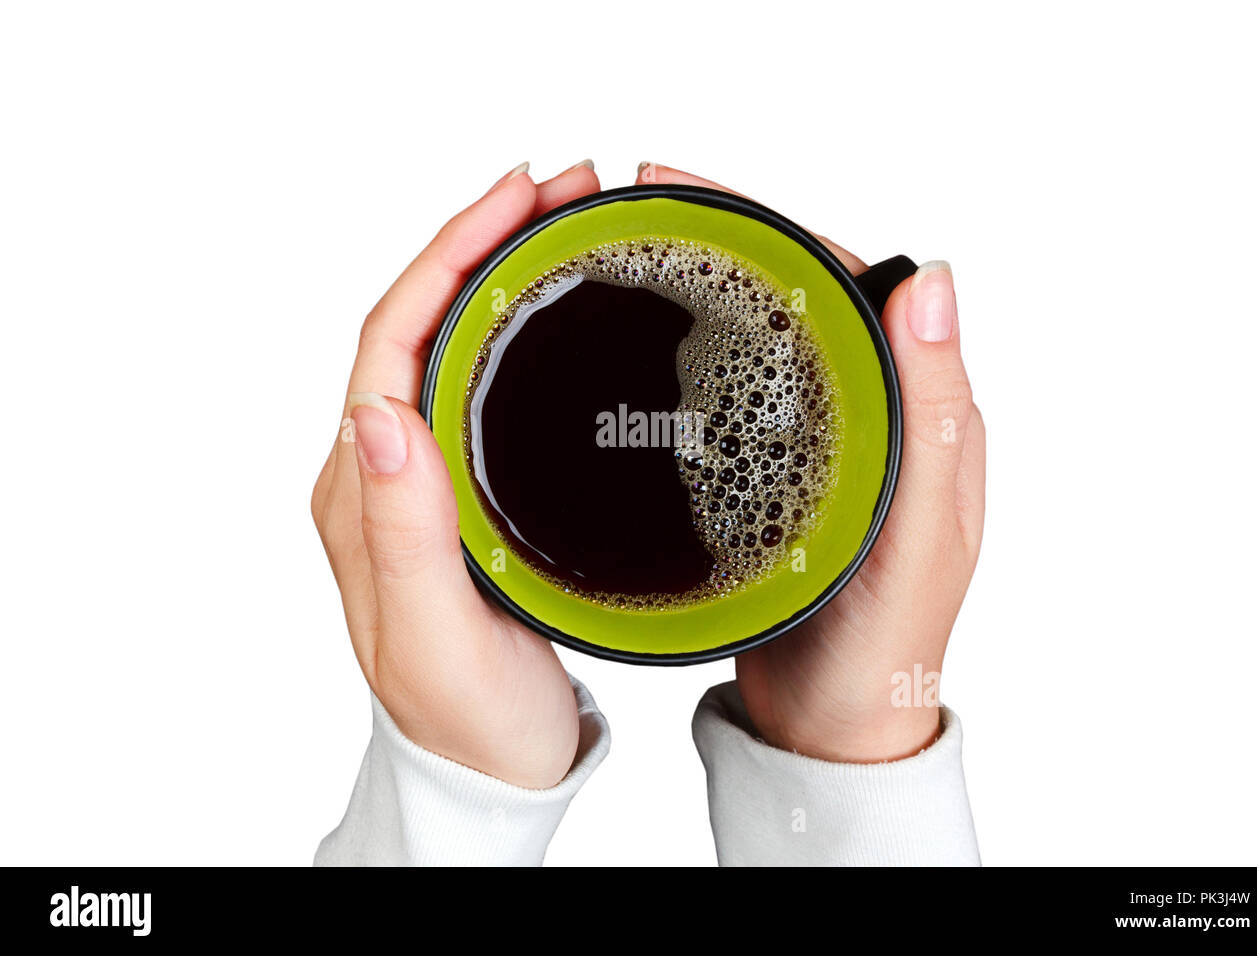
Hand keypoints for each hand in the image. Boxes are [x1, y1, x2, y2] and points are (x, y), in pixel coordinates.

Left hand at [311, 160, 603, 787]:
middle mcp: (385, 475)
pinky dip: (518, 326)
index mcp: (365, 495)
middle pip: (421, 322)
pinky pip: (480, 383)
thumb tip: (379, 412)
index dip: (448, 256)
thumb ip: (404, 532)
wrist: (491, 772)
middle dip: (483, 240)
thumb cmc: (469, 719)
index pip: (392, 340)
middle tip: (564, 188)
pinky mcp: (465, 495)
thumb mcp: (435, 636)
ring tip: (568, 223)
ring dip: (501, 272)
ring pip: (452, 343)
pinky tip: (561, 310)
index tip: (516, 200)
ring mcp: (425, 482)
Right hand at [635, 163, 985, 762]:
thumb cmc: (886, 646)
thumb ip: (929, 417)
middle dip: (730, 241)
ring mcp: (823, 445)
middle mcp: (875, 415)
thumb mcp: (919, 534)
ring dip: (707, 290)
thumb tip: (935, 282)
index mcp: (923, 413)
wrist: (832, 727)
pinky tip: (647, 344)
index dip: (783, 228)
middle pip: (801, 298)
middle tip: (647, 205)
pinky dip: (692, 356)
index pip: (857, 283)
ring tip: (636, 252)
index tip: (704, 195)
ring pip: (764, 340)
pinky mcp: (777, 476)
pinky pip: (736, 395)